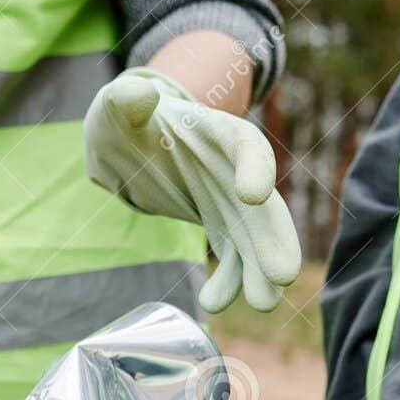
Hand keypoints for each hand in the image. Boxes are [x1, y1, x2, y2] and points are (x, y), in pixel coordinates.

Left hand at [84, 69, 300, 312]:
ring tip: (264, 302)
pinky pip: (232, 257)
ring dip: (260, 271)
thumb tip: (142, 95)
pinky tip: (214, 303)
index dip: (254, 167)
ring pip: (255, 239)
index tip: (252, 195)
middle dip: (275, 239)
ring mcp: (229, 200)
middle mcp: (232, 168)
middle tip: (282, 275)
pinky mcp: (220, 224)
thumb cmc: (123, 119)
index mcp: (214, 131)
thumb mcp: (116, 106)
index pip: (244, 145)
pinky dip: (229, 281)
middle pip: (264, 204)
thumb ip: (125, 100)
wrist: (127, 145)